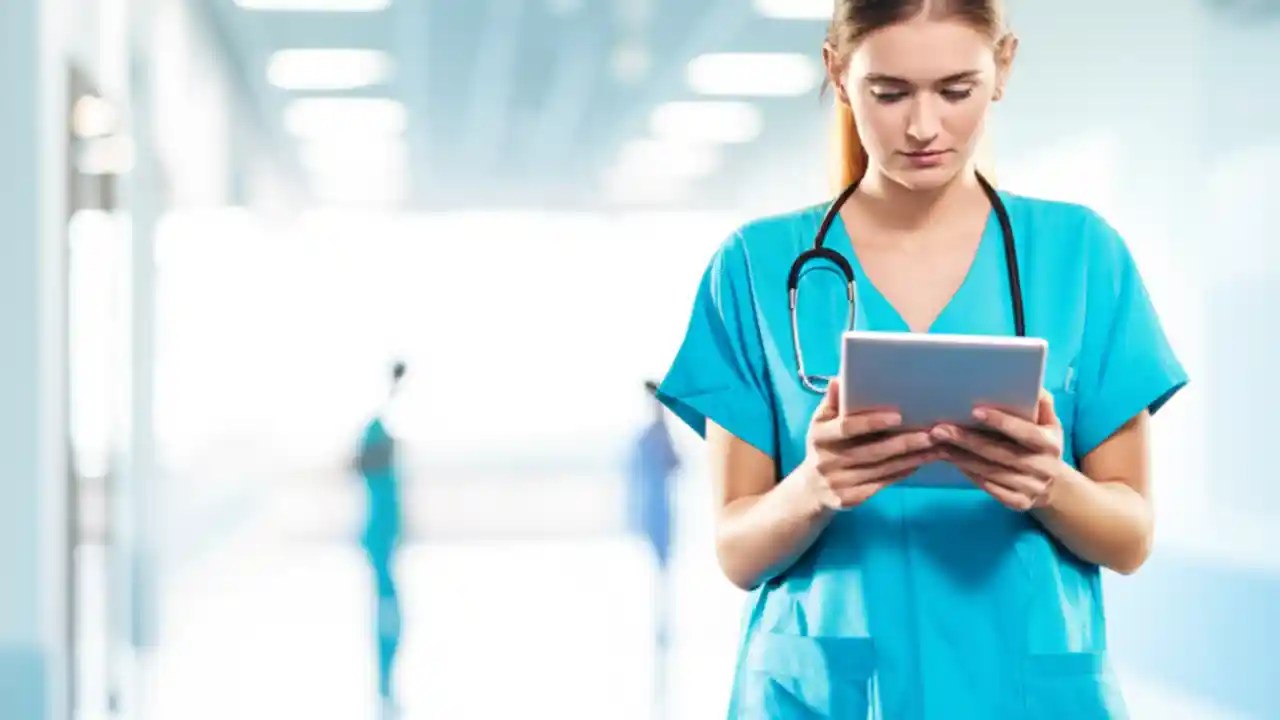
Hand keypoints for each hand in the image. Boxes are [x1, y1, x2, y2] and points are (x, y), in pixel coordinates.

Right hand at [803, 379, 941, 511]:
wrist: (812, 488)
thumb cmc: (824, 446)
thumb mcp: (821, 422)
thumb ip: (832, 402)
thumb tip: (839, 380)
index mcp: (819, 436)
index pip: (846, 427)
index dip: (871, 422)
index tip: (898, 416)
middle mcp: (826, 461)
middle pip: (870, 452)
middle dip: (902, 443)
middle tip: (930, 434)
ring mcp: (837, 483)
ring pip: (880, 470)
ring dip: (910, 459)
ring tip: (934, 448)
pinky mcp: (849, 499)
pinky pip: (881, 485)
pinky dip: (901, 474)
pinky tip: (918, 464)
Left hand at [930, 389, 1066, 511]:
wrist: (1055, 485)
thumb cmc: (1043, 444)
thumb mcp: (1049, 423)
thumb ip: (1041, 403)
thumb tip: (1031, 382)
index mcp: (1051, 444)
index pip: (1026, 432)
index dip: (1002, 422)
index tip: (975, 410)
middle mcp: (1044, 468)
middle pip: (1000, 453)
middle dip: (967, 440)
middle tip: (939, 429)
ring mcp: (1031, 488)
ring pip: (990, 472)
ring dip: (961, 458)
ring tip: (938, 444)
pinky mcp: (1020, 503)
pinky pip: (990, 489)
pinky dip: (970, 475)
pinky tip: (952, 462)